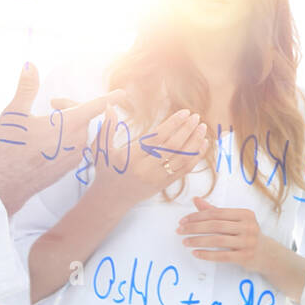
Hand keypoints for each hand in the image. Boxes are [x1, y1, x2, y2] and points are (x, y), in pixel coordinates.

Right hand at [0, 63, 126, 214]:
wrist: (3, 185)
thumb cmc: (7, 148)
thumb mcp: (14, 114)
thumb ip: (26, 88)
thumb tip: (30, 65)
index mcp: (68, 125)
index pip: (95, 107)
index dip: (109, 98)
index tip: (122, 93)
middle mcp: (77, 141)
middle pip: (84, 117)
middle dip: (70, 106)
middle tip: (51, 102)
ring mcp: (75, 156)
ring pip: (80, 132)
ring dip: (69, 122)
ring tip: (47, 122)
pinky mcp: (70, 168)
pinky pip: (76, 146)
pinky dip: (67, 138)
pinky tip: (48, 140)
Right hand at [89, 107, 207, 207]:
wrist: (110, 199)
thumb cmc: (106, 171)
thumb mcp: (101, 150)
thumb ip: (106, 127)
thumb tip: (109, 105)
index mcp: (131, 156)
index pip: (157, 138)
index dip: (173, 124)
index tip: (185, 113)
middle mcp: (145, 168)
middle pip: (173, 147)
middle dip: (187, 130)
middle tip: (196, 118)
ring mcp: (157, 177)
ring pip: (182, 159)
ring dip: (195, 142)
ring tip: (203, 128)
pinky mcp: (164, 184)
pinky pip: (184, 170)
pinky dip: (196, 157)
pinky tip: (203, 144)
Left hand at [177, 196, 265, 269]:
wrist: (267, 254)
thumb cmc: (247, 234)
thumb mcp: (235, 221)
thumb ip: (215, 211)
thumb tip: (196, 200)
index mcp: (245, 214)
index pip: (217, 213)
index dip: (197, 216)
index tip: (183, 221)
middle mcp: (249, 226)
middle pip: (216, 225)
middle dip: (194, 228)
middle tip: (180, 231)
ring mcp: (248, 242)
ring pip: (217, 240)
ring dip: (198, 241)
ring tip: (185, 242)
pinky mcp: (245, 256)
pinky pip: (222, 255)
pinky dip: (207, 254)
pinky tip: (196, 253)